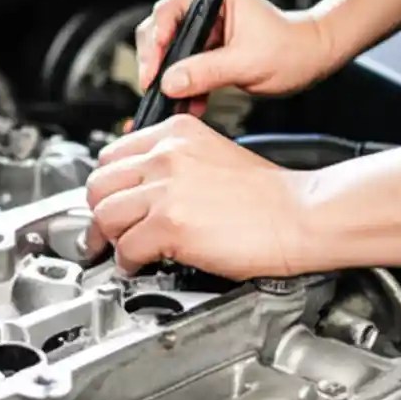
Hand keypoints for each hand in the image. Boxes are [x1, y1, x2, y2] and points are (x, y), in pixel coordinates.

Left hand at [84, 114, 314, 279]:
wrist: (300, 215)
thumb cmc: (268, 196)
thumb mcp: (214, 157)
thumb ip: (174, 166)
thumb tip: (144, 193)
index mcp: (176, 133)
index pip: (113, 154)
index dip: (109, 185)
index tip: (112, 202)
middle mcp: (166, 155)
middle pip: (100, 184)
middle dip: (100, 213)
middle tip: (107, 233)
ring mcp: (166, 189)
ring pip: (105, 215)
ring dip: (111, 240)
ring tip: (124, 251)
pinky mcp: (170, 224)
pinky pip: (127, 248)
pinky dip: (128, 263)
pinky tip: (138, 266)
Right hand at [136, 0, 334, 116]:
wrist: (310, 59)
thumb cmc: (290, 48)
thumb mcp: (246, 62)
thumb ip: (206, 72)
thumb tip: (170, 82)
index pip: (168, 12)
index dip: (156, 44)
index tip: (153, 73)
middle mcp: (206, 1)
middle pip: (161, 30)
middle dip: (158, 63)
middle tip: (156, 89)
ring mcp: (205, 23)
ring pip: (170, 51)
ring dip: (170, 79)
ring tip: (173, 102)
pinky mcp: (207, 45)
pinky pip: (184, 65)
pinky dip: (183, 86)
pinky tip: (188, 103)